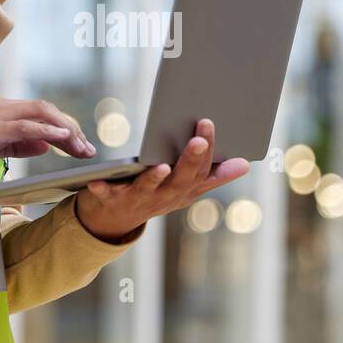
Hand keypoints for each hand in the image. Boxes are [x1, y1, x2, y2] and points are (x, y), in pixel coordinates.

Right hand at [0, 98, 95, 192]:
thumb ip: (18, 143)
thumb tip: (46, 141)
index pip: (37, 111)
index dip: (62, 125)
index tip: (78, 144)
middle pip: (45, 109)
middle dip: (71, 128)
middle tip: (87, 149)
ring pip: (42, 114)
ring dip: (67, 132)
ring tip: (82, 150)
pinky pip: (28, 126)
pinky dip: (50, 131)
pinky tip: (65, 140)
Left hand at [74, 119, 248, 241]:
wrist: (115, 218)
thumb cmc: (157, 194)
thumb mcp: (187, 187)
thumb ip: (214, 175)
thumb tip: (245, 164)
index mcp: (184, 190)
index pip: (201, 171)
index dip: (206, 150)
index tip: (207, 123)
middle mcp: (164, 197)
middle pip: (180, 180)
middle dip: (190, 161)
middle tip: (197, 140)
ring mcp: (139, 200)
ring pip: (149, 190)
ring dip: (154, 179)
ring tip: (161, 166)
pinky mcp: (112, 200)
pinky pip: (108, 195)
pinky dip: (103, 189)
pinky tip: (96, 181)